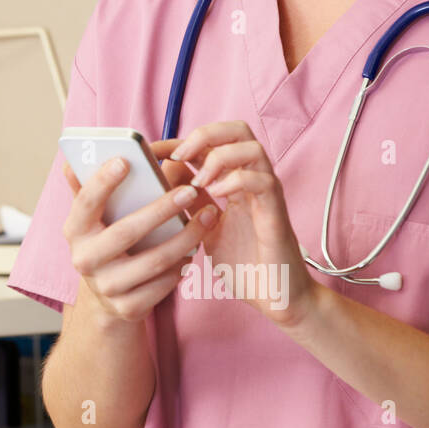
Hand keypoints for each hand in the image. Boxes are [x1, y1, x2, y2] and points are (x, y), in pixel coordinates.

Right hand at [60, 138, 220, 324]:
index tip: (126, 160)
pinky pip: (164, 284)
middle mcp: (85, 260)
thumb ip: (86, 190)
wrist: (106, 297)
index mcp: (74, 231)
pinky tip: (195, 248)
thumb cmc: (105, 241)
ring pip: (154, 261)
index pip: (84, 203)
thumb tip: (69, 163)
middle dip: (161, 209)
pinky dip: (182, 265)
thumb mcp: (92, 219)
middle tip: (189, 191)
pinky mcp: (128, 308)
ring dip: (185, 238)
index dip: (102, 182)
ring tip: (207, 216)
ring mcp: (106, 287)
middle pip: (126, 232)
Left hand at [169, 121, 317, 328]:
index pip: (212, 141)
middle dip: (204, 135)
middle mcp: (254, 179)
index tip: (152, 150)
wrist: (274, 297)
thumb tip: (160, 180)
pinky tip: (216, 196)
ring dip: (219, 157)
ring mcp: (268, 193)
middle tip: (179, 156)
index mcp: (235, 180)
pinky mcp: (276, 212)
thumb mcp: (203, 228)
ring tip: (199, 181)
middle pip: (238, 130)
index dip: (181, 139)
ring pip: (252, 148)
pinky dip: (235, 181)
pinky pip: (262, 181)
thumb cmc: (243, 263)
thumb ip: (189, 204)